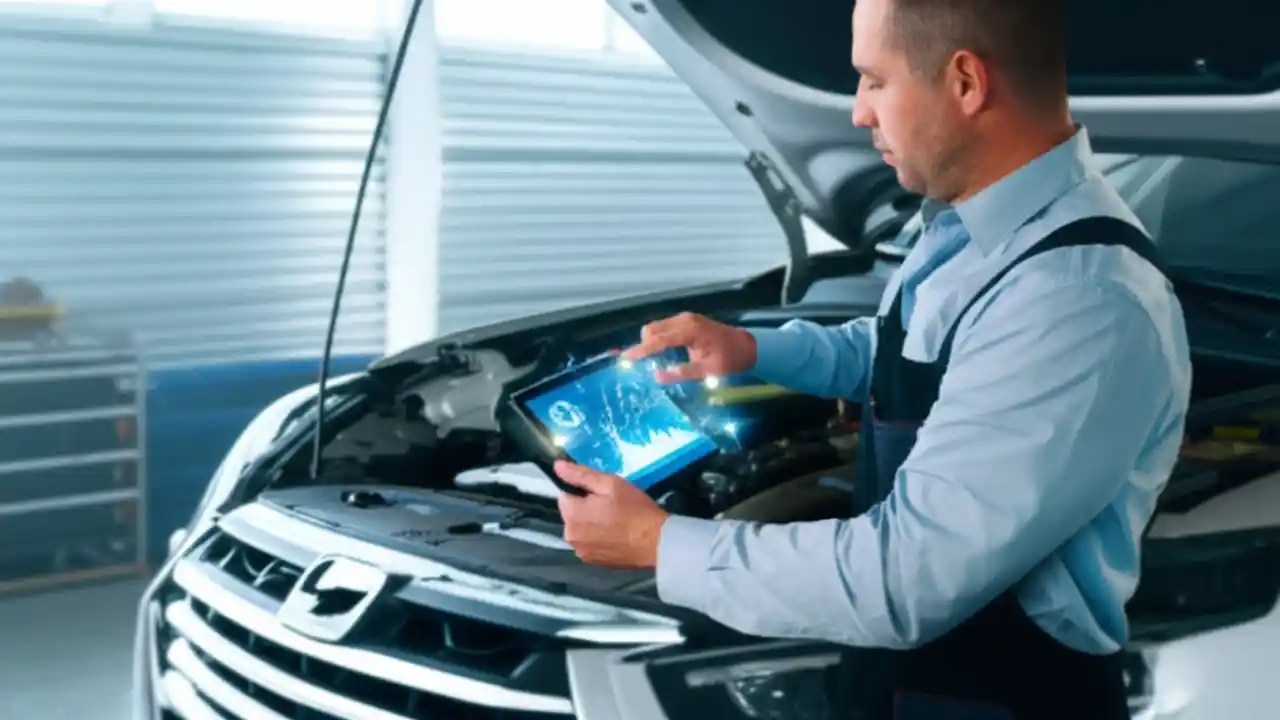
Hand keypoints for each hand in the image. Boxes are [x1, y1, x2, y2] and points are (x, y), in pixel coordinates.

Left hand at [554, 460, 669, 568]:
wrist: (656, 543)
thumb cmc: (634, 509)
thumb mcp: (610, 484)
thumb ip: (581, 475)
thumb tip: (557, 466)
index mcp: (571, 514)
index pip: (565, 495)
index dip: (583, 491)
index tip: (602, 493)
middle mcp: (570, 536)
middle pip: (572, 514)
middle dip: (585, 508)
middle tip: (612, 506)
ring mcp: (581, 552)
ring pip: (580, 529)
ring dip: (591, 524)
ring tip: (615, 521)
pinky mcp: (593, 562)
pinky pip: (589, 544)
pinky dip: (597, 538)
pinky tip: (616, 536)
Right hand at [623, 312, 756, 382]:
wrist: (746, 346)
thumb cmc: (730, 360)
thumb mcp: (708, 372)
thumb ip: (682, 373)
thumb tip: (657, 376)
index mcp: (689, 331)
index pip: (657, 340)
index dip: (640, 350)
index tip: (626, 360)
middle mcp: (684, 320)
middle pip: (652, 329)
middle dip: (643, 346)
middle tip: (641, 365)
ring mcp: (685, 318)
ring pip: (656, 327)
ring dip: (650, 342)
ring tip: (651, 361)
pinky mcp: (687, 321)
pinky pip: (665, 327)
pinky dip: (659, 339)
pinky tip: (662, 353)